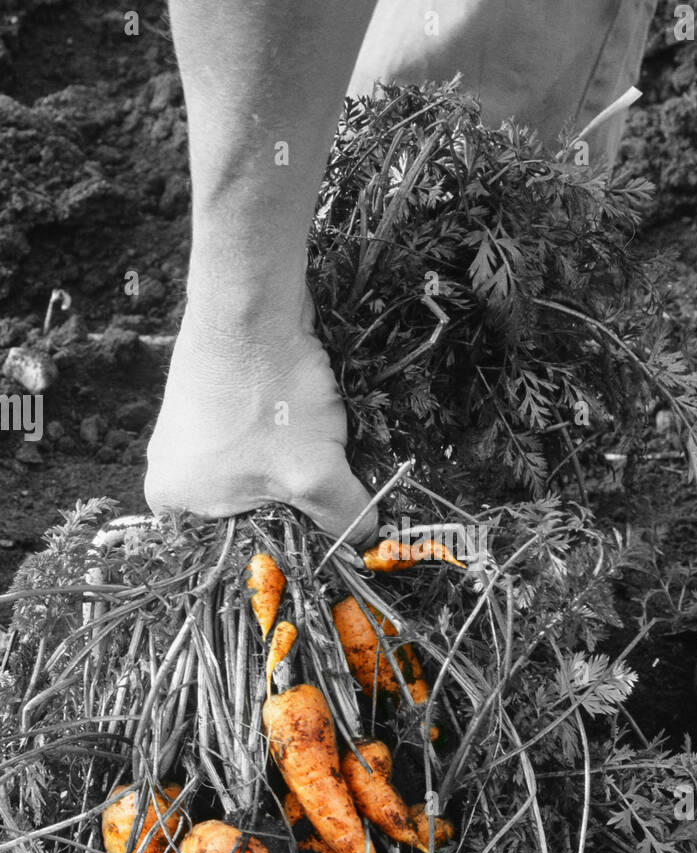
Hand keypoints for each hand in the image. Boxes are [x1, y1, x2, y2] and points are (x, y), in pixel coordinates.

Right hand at [144, 305, 378, 546]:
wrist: (256, 303)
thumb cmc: (271, 395)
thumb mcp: (316, 473)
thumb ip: (345, 517)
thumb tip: (369, 542)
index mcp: (171, 501)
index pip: (234, 549)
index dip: (281, 546)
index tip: (317, 537)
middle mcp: (172, 471)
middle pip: (249, 511)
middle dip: (290, 502)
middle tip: (321, 484)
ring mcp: (189, 432)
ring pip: (258, 473)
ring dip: (293, 465)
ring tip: (313, 442)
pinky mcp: (213, 401)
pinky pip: (257, 439)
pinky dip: (287, 435)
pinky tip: (306, 419)